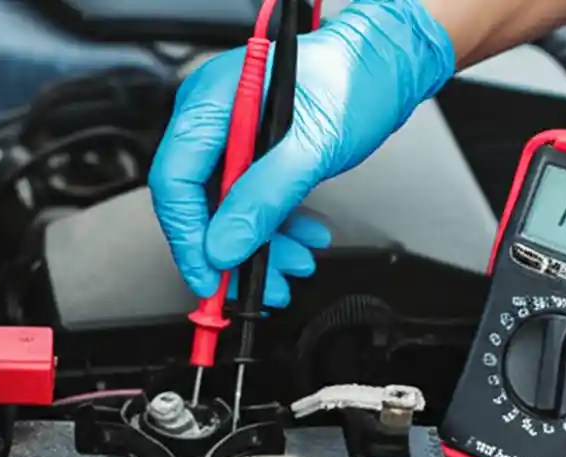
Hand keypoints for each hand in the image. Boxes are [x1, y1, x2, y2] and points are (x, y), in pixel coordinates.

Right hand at [149, 0, 455, 307]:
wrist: (390, 63)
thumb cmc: (357, 78)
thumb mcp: (312, 145)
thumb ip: (264, 197)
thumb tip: (224, 246)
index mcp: (211, 103)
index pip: (175, 181)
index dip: (189, 237)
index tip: (211, 278)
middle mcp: (213, 118)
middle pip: (198, 201)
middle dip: (231, 249)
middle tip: (259, 285)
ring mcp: (233, 136)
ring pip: (228, 208)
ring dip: (260, 245)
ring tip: (294, 265)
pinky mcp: (255, 151)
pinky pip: (250, 199)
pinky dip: (275, 226)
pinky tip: (302, 239)